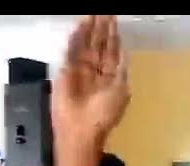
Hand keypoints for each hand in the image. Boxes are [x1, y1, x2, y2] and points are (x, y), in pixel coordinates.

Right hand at [51, 16, 129, 145]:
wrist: (81, 130)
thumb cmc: (104, 114)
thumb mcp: (121, 90)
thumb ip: (121, 68)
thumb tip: (123, 50)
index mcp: (109, 76)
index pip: (111, 50)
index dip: (113, 34)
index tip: (114, 18)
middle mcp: (95, 70)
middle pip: (98, 44)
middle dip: (101, 27)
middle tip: (103, 11)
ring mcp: (79, 70)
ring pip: (84, 45)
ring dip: (88, 29)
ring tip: (92, 13)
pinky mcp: (65, 71)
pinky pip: (70, 51)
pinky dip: (75, 39)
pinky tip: (80, 26)